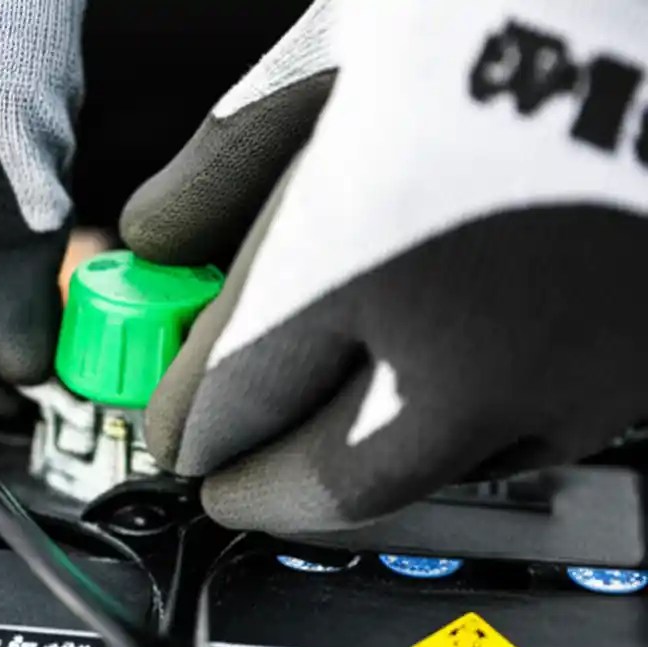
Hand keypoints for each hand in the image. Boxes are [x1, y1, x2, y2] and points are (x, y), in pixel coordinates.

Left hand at [122, 0, 647, 532]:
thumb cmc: (491, 5)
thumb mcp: (326, 59)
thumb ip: (221, 164)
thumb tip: (156, 238)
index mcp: (360, 249)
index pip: (226, 402)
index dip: (181, 425)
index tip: (171, 427)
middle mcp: (472, 341)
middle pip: (322, 484)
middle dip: (255, 488)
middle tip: (224, 480)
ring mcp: (568, 372)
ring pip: (421, 482)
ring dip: (350, 470)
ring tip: (313, 432)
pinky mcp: (634, 374)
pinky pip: (517, 447)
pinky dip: (447, 437)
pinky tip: (421, 388)